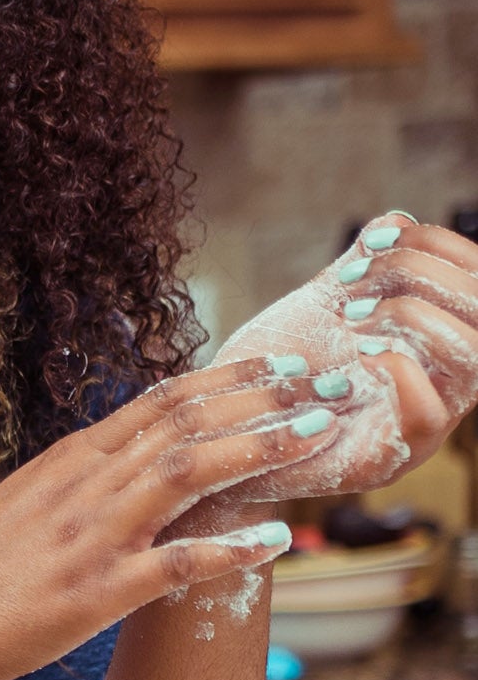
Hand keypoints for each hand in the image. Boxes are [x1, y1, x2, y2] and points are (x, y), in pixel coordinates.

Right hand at [0, 357, 343, 679]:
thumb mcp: (28, 502)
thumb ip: (84, 479)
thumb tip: (137, 462)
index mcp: (71, 459)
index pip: (160, 400)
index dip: (227, 379)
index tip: (280, 366)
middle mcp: (85, 484)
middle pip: (185, 421)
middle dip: (261, 397)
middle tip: (323, 384)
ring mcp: (91, 536)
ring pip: (187, 472)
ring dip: (257, 450)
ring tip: (314, 438)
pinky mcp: (95, 591)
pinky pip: (175, 561)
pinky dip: (229, 546)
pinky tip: (276, 540)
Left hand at [211, 212, 477, 505]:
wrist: (226, 429)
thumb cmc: (280, 370)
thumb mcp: (324, 305)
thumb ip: (363, 265)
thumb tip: (396, 221)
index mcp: (438, 343)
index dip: (439, 246)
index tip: (374, 241)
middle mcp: (445, 384)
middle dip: (421, 274)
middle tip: (353, 279)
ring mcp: (422, 425)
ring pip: (475, 357)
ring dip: (413, 316)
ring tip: (351, 316)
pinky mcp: (387, 458)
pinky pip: (429, 415)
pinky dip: (397, 368)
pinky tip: (355, 354)